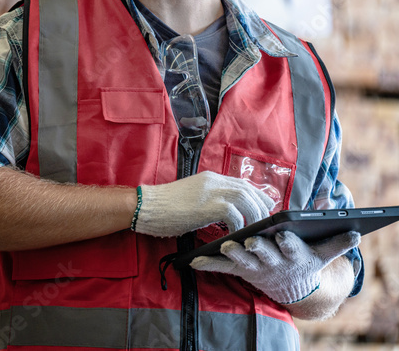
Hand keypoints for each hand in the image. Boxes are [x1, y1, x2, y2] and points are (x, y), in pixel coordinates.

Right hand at [135, 171, 275, 236]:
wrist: (146, 206)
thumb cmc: (164, 207)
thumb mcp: (191, 198)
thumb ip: (209, 199)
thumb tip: (225, 212)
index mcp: (210, 178)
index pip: (242, 183)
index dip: (258, 195)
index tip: (265, 208)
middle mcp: (213, 181)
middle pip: (249, 189)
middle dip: (262, 206)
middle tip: (267, 222)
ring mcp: (211, 191)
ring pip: (246, 199)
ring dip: (254, 216)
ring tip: (254, 231)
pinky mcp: (208, 205)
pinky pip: (234, 214)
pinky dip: (239, 225)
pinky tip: (236, 235)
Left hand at [191, 230, 359, 303]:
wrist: (294, 287)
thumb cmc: (307, 261)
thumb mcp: (323, 253)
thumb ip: (336, 241)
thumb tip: (355, 231)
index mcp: (293, 254)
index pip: (291, 246)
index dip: (287, 241)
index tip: (282, 234)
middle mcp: (273, 262)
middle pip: (264, 254)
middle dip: (258, 247)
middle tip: (250, 241)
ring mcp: (255, 267)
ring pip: (242, 261)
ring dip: (233, 254)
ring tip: (224, 246)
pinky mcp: (240, 270)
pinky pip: (221, 268)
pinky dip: (207, 264)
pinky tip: (193, 261)